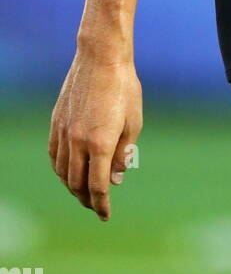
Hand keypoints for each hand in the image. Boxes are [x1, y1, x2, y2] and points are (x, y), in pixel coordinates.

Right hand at [48, 52, 141, 221]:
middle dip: (87, 199)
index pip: (98, 187)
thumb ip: (123, 154)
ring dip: (72, 187)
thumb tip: (115, 179)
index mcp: (100, 144)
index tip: (105, 215)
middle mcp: (78, 142)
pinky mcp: (56, 122)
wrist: (101, 58)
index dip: (101, 205)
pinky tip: (68, 171)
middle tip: (96, 206)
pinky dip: (60, 169)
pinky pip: (54, 156)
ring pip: (63, 172)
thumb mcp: (134, 122)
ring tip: (83, 192)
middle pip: (78, 184)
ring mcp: (64, 132)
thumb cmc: (124, 87)